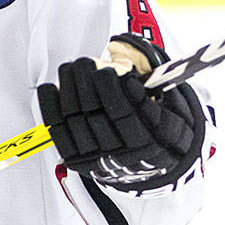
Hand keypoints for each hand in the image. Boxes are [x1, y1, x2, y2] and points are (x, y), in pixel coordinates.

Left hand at [37, 34, 204, 190]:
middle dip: (86, 82)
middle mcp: (121, 156)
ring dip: (68, 89)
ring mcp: (97, 160)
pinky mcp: (77, 159)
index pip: (123, 114)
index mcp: (148, 143)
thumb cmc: (160, 130)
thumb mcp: (174, 109)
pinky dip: (51, 107)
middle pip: (95, 115)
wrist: (150, 163)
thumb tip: (127, 61)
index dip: (111, 90)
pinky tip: (51, 88)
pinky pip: (58, 132)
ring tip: (71, 68)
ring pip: (75, 121)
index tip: (106, 69)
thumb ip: (157, 87)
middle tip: (85, 62)